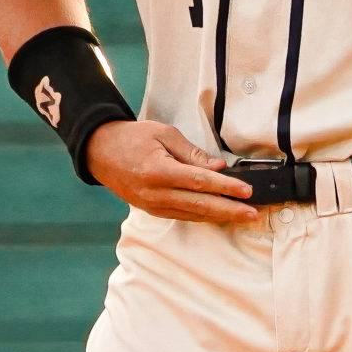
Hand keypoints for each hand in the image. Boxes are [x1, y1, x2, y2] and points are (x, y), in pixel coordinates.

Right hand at [85, 119, 256, 223]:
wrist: (100, 152)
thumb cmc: (133, 138)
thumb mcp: (164, 135)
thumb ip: (193, 154)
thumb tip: (218, 168)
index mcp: (158, 171)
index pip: (200, 182)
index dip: (226, 188)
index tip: (246, 192)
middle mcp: (155, 193)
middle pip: (199, 204)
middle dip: (229, 210)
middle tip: (252, 213)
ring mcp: (152, 205)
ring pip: (192, 213)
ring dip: (219, 216)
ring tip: (242, 216)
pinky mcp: (151, 209)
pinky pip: (181, 215)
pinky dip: (202, 215)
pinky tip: (218, 215)